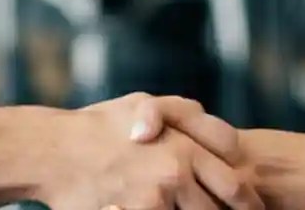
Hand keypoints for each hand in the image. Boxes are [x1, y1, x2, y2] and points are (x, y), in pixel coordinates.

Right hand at [39, 93, 261, 209]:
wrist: (53, 153)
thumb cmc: (99, 126)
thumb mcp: (145, 104)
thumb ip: (187, 116)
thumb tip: (225, 140)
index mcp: (185, 144)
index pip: (237, 181)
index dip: (249, 199)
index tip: (251, 208)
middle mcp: (177, 170)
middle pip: (225, 205)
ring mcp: (157, 196)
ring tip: (197, 209)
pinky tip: (159, 206)